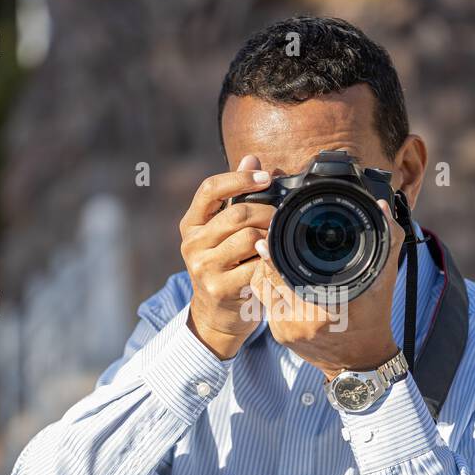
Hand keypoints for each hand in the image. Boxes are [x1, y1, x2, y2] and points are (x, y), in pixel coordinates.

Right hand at [180, 154, 275, 359]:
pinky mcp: (219, 288)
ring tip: (278, 241)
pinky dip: (270, 261)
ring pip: (248, 238)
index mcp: (191, 224)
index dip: (239, 178)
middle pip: (236, 214)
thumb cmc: (225, 267)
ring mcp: (203, 267)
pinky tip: (275, 262)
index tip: (266, 177)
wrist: (215, 316)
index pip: (209, 189)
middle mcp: (192, 243)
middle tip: (283, 217)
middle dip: (267, 212)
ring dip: (271, 237)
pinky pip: (255, 266)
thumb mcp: (223, 232)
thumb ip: (235, 196)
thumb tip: (252, 158)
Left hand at [252, 196, 403, 378]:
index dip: (276, 251)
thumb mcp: (384, 276)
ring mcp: (290, 329)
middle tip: (270, 242)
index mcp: (332, 302)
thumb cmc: (374, 315)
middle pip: (270, 275)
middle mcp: (307, 318)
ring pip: (263, 288)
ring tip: (274, 258)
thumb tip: (382, 206)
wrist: (361, 359)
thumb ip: (387, 238)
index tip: (271, 236)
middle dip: (269, 257)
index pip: (289, 269)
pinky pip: (264, 304)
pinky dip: (269, 288)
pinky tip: (279, 280)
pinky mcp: (280, 336)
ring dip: (265, 272)